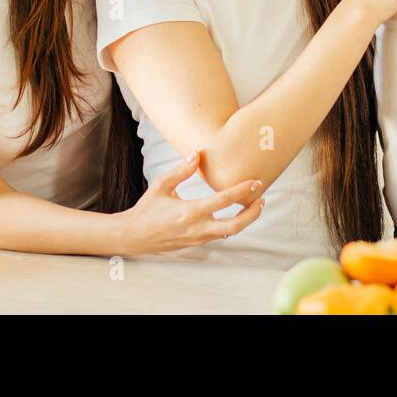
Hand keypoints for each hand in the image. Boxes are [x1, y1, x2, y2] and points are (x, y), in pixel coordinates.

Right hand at [121, 150, 264, 255]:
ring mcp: (198, 238)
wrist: (134, 236)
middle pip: (235, 225)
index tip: (256, 182)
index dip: (242, 191)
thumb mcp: (161, 185)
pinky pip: (220, 235)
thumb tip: (197, 153)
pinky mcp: (197, 243)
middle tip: (262, 199)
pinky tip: (236, 213)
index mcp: (189, 212)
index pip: (223, 201)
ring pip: (230, 232)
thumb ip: (181, 170)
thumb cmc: (147, 209)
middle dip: (253, 213)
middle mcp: (197, 228)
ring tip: (254, 204)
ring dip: (245, 219)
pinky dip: (232, 224)